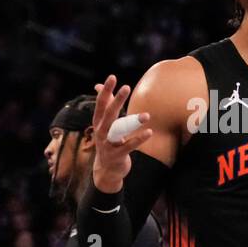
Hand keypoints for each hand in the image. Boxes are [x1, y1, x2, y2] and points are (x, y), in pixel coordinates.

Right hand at [88, 74, 151, 191]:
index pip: (101, 103)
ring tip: (147, 115)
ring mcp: (108, 144)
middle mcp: (101, 132)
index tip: (112, 77)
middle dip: (117, 100)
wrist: (106, 169)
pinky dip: (139, 139)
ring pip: (119, 130)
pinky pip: (129, 146)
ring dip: (133, 122)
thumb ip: (104, 104)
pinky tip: (149, 132)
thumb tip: (98, 85)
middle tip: (126, 87)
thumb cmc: (107, 141)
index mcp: (98, 122)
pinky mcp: (117, 155)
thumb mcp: (103, 123)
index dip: (106, 90)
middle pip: (109, 114)